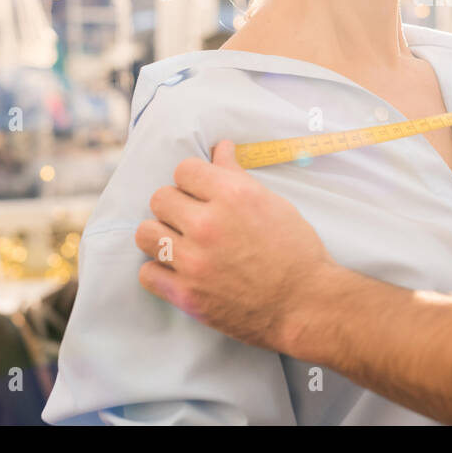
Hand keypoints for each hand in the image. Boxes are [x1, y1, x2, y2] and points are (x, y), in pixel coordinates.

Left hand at [136, 140, 336, 351]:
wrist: (305, 304)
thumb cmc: (296, 251)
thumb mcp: (273, 204)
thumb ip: (238, 176)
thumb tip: (220, 148)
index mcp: (233, 196)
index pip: (184, 170)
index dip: (194, 180)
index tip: (201, 191)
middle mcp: (208, 224)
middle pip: (160, 198)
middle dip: (175, 205)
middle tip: (191, 218)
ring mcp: (194, 261)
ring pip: (146, 234)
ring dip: (161, 235)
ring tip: (180, 243)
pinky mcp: (186, 294)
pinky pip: (147, 273)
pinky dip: (160, 271)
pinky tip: (178, 269)